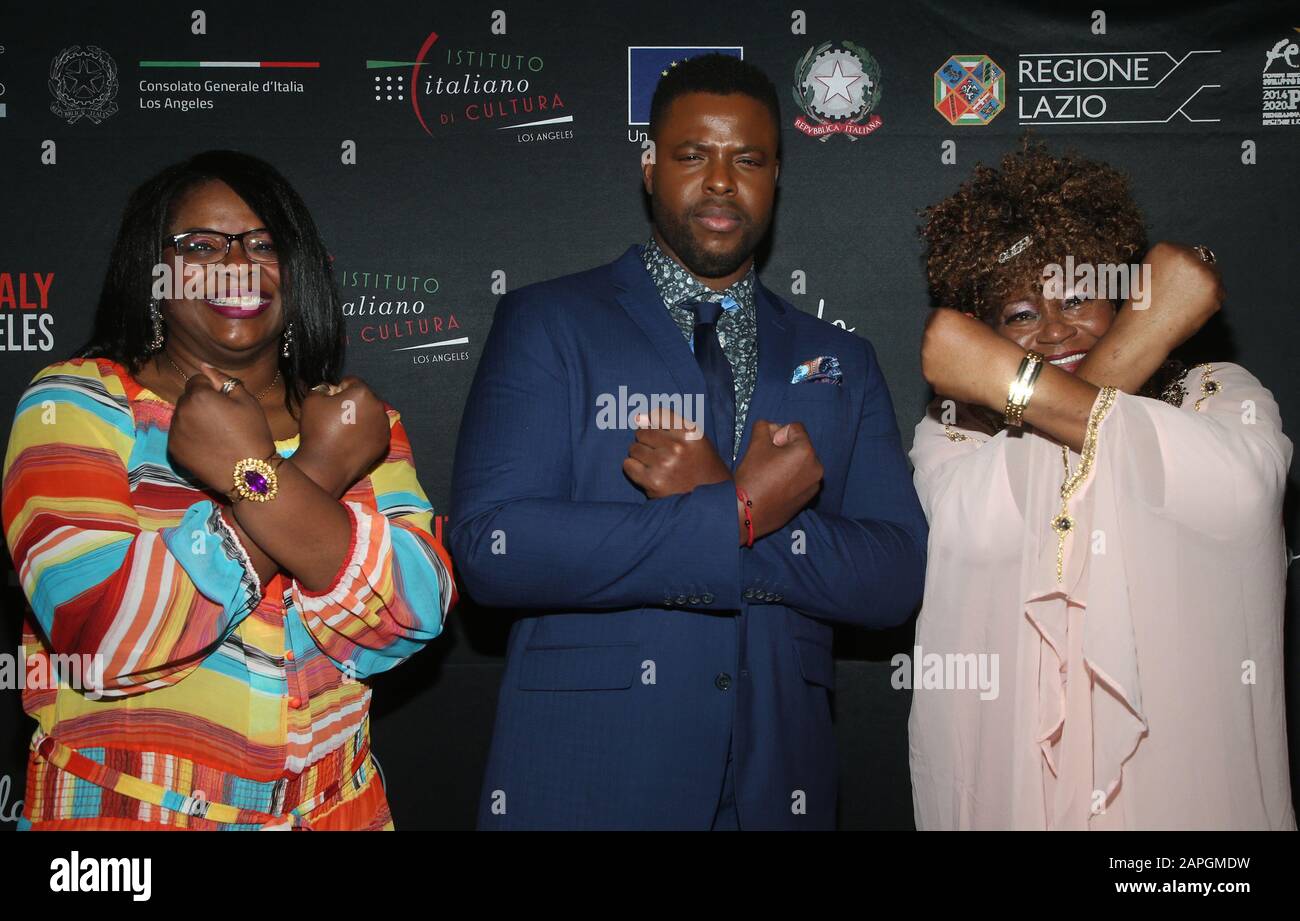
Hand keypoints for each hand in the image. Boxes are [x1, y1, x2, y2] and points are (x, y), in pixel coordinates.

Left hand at [167, 363, 276, 494]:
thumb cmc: (253, 433)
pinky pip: (179, 435)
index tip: (228, 405)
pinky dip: (190, 437)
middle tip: (224, 421)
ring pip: (182, 416)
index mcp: (198, 396)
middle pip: (187, 398)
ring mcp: (175, 433)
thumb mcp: (247, 400)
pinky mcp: (174, 451)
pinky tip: (208, 446)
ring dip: (194, 420)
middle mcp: (181, 412)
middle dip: (201, 403)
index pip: (197, 380)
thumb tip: (204, 365)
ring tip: (217, 435)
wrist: (249, 473)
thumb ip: (223, 379)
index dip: (214, 390)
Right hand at [294, 376, 391, 494]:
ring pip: (371, 414)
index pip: (351, 382)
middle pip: (364, 398)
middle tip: (337, 417)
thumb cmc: (318, 429)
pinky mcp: (385, 443)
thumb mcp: (312, 399)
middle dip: (352, 403)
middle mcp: (379, 407)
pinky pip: (375, 430)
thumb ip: (323, 387)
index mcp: (363, 393)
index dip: (338, 390)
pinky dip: (366, 432)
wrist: (325, 464)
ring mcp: (384, 427)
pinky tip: (352, 440)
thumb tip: (332, 389)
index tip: (330, 403)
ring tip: (345, 430)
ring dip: (361, 417)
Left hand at [622, 409, 730, 498]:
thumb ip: (669, 424)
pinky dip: (634, 468)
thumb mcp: (695, 438)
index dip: (654, 424)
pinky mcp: (653, 482)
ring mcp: (664, 464)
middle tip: (659, 454)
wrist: (710, 498)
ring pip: (633, 449)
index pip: (657, 415)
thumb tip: (638, 417)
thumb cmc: (701, 464)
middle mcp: (677, 447)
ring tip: (655, 465)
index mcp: (689, 433)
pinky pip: (628, 465)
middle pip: (642, 433)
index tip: (658, 434)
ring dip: (641, 456)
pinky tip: (646, 473)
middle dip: (647, 442)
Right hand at [734, 420, 822, 541]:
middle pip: (800, 446)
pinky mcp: (808, 499)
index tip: (767, 448)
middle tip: (767, 461)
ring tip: (770, 475)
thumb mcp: (755, 444)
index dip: (777, 434)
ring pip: (801, 463)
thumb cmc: (752, 477)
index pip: (795, 428)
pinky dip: (791, 478)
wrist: (747, 512)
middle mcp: (816, 468)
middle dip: (785, 449)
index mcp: (806, 451)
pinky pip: (802, 479)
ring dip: (788, 463)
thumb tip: (771, 427)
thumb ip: (764, 427)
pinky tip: (775, 487)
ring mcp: (814, 485)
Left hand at [919, 307, 1013, 406]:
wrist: (1003, 376)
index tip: (958, 330)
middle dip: (943, 342)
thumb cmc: (996, 349)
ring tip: (965, 363)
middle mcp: (928, 339)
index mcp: (940, 320)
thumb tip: (953, 330)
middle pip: (931, 338)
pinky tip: (962, 375)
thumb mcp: (977, 324)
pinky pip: (936, 375)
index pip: (935, 318)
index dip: (949, 325)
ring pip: (931, 358)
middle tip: (963, 348)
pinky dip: (946, 375)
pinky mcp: (932, 381)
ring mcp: (927, 363)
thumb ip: (958, 324)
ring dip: (942, 359)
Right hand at [1075, 242, 1223, 391]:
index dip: (1181, 269)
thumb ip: (1167, 265)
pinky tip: (1190, 311)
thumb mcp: (1145, 276)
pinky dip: (1209, 303)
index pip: (1185, 252)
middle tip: (1180, 296)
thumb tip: (1188, 267)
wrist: (1142, 332)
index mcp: (1165, 248)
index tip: (1173, 283)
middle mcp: (1186, 254)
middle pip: (1202, 261)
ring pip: (1213, 276)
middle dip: (1195, 276)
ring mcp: (1202, 271)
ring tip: (1182, 304)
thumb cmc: (1139, 309)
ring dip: (1204, 288)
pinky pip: (1218, 293)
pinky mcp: (1215, 289)